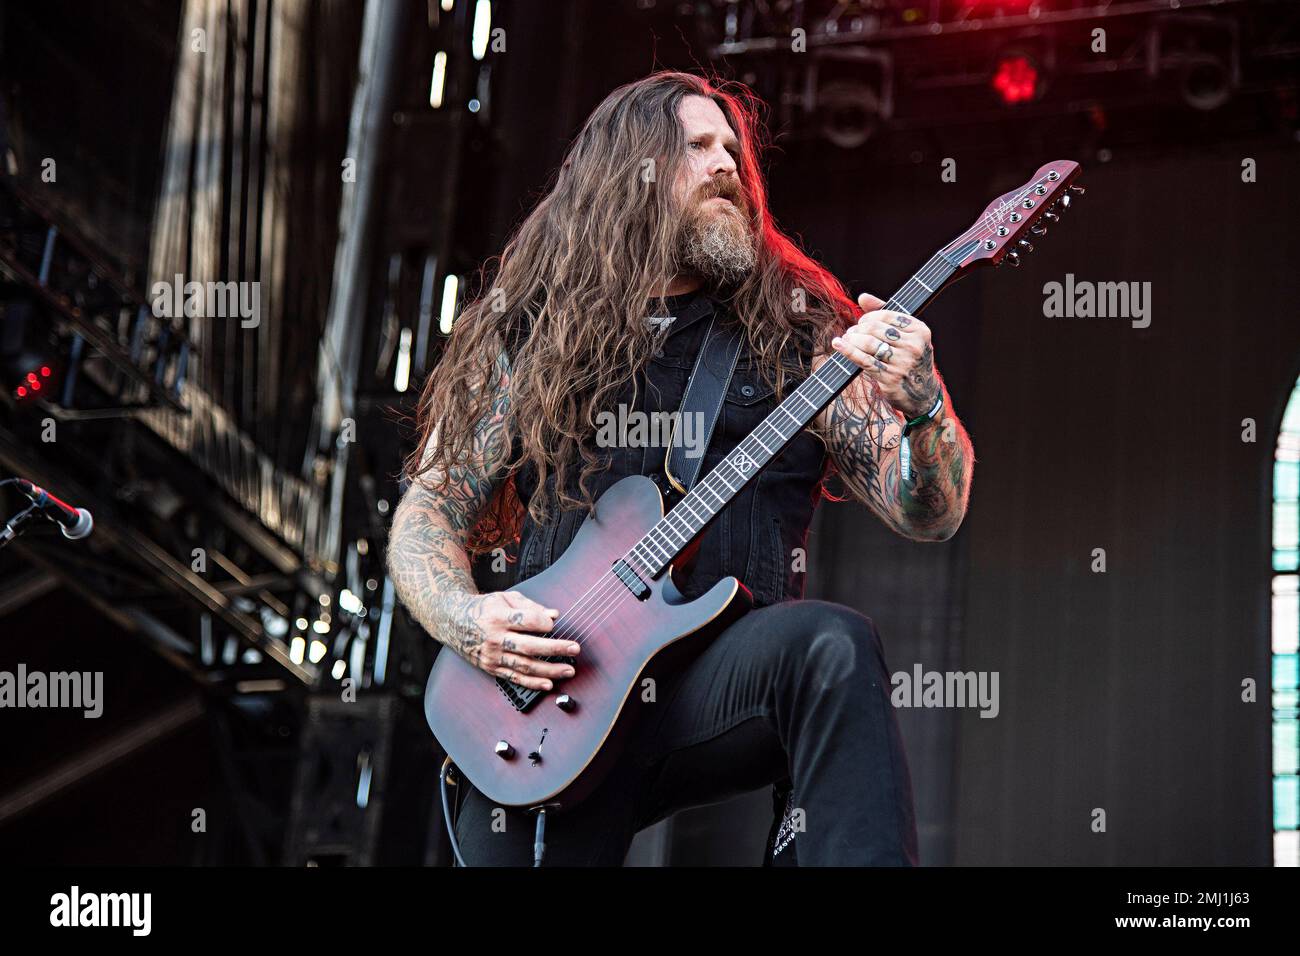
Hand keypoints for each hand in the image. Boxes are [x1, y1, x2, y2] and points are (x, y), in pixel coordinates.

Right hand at [448, 590, 580, 690]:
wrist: (452, 621)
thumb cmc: (483, 607)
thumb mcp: (504, 598)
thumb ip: (530, 606)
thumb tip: (554, 615)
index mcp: (498, 617)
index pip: (527, 621)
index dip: (545, 623)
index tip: (554, 624)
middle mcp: (495, 638)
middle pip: (530, 646)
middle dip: (556, 649)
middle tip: (575, 649)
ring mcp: (493, 656)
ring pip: (525, 666)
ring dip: (549, 670)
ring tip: (568, 669)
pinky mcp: (491, 668)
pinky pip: (515, 678)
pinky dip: (533, 683)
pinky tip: (549, 684)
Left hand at [831, 292, 940, 418]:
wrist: (922, 394)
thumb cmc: (910, 359)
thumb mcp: (907, 335)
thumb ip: (886, 314)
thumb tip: (862, 297)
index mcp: (920, 330)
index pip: (886, 315)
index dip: (868, 317)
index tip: (861, 323)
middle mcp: (913, 346)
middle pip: (875, 329)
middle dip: (858, 329)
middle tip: (851, 333)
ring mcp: (902, 363)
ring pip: (868, 343)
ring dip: (852, 339)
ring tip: (846, 339)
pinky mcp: (890, 378)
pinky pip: (863, 360)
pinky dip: (847, 351)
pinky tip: (838, 344)